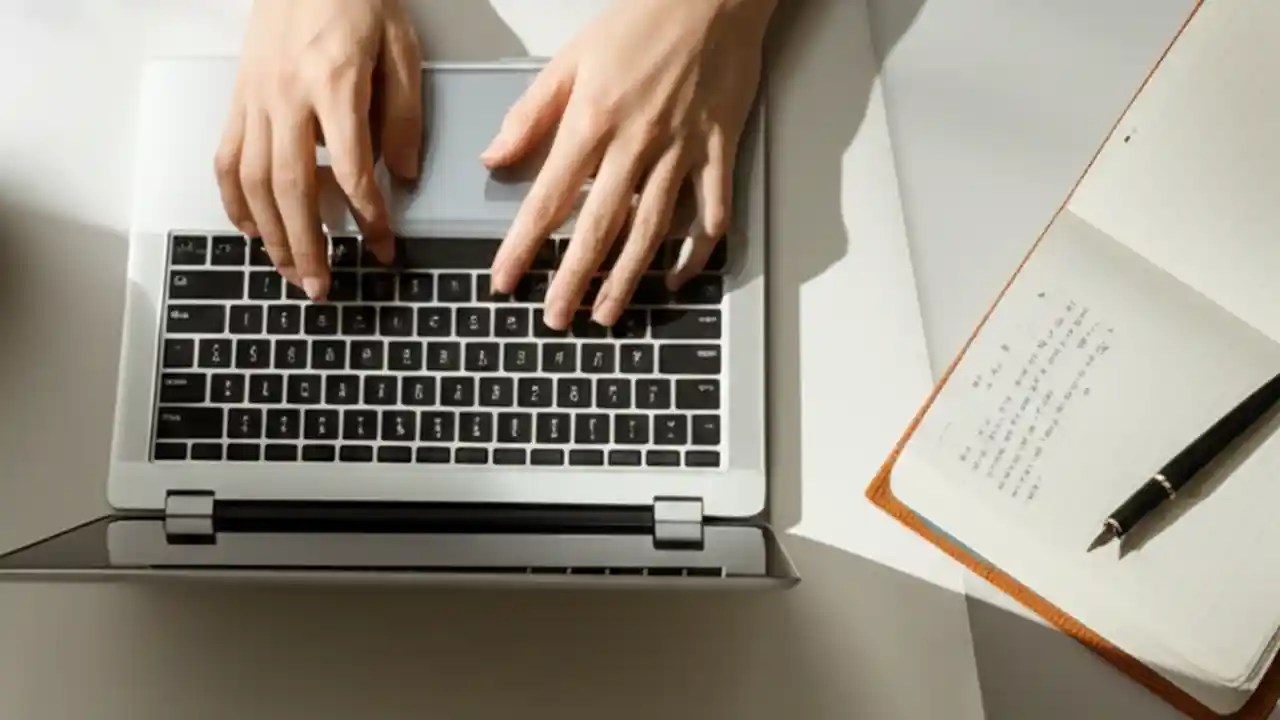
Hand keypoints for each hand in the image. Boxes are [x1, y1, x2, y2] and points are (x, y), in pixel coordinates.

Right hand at [215, 0, 422, 299]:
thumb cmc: (357, 0)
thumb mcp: (400, 49)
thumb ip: (402, 115)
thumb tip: (404, 176)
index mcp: (333, 84)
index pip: (352, 169)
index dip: (368, 217)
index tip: (382, 248)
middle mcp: (286, 97)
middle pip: (289, 187)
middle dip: (306, 245)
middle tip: (320, 288)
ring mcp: (254, 99)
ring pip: (251, 181)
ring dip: (270, 236)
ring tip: (289, 273)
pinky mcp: (238, 99)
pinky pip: (227, 158)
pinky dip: (235, 202)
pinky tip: (252, 230)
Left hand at [482, 0, 775, 328]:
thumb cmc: (642, 19)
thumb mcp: (570, 59)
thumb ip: (530, 114)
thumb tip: (494, 158)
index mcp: (592, 120)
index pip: (548, 197)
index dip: (524, 245)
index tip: (505, 280)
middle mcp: (636, 144)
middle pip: (600, 228)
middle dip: (574, 280)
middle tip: (556, 318)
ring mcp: (682, 152)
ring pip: (652, 231)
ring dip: (628, 279)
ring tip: (609, 315)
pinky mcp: (718, 152)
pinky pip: (711, 214)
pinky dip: (697, 253)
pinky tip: (678, 278)